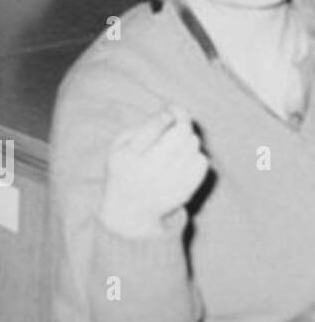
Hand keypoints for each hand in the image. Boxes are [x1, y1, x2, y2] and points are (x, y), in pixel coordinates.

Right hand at [99, 105, 208, 237]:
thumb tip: (171, 113)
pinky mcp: (185, 192)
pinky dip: (195, 155)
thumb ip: (142, 127)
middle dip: (181, 122)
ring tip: (176, 144)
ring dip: (188, 139)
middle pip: (180, 134)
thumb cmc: (125, 169)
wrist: (130, 211)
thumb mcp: (119, 146)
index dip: (167, 115)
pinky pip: (202, 163)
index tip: (170, 110)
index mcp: (127, 158)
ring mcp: (169, 184)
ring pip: (193, 145)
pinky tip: (184, 159)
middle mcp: (148, 172)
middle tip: (177, 121)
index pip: (153, 129)